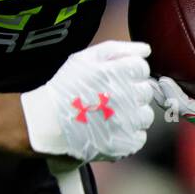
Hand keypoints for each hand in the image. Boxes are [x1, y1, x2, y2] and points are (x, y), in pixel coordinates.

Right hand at [20, 39, 157, 163]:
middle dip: (131, 92)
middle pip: (146, 91)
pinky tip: (111, 129)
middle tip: (109, 97)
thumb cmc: (65, 88)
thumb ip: (119, 49)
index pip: (142, 68)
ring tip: (110, 114)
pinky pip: (140, 136)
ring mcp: (128, 121)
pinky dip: (128, 135)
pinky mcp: (125, 143)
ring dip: (132, 114)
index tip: (114, 79)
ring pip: (146, 115)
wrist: (48, 123)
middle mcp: (127, 96)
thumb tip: (146, 50)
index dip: (128, 72)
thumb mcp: (86, 58)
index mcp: (119, 72)